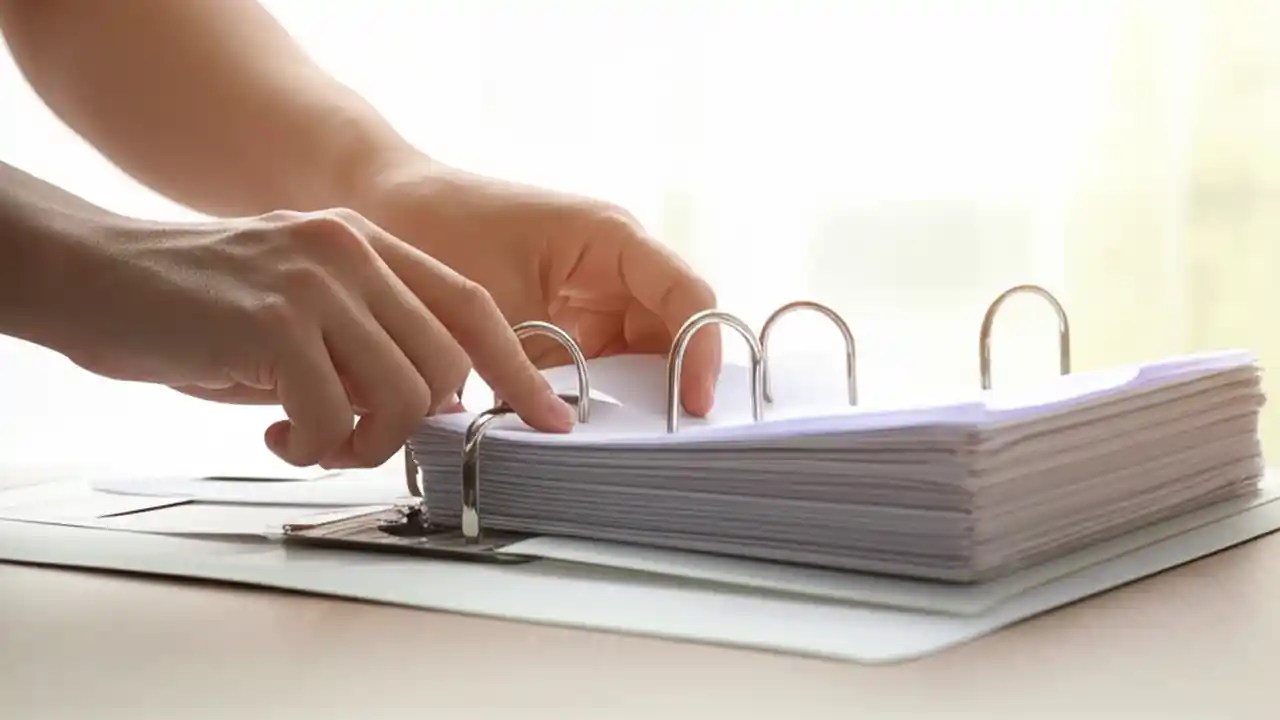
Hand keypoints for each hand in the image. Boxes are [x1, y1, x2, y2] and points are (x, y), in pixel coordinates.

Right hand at [58, 210, 578, 467]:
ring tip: (307, 438)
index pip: (471, 308)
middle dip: (412, 426)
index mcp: (366, 243)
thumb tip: (430, 406)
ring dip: (359, 442)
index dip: (517, 371)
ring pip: (399, 394)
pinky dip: (309, 448)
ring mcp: (314, 281)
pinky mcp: (273, 321)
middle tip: (356, 441)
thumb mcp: (300, 306)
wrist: (89, 273)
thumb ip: (365, 340)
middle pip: (442, 364)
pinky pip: (331, 417)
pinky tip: (272, 435)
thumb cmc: (196, 303)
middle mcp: (350, 252)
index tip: (549, 420)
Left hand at [355, 160, 722, 415]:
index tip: (694, 406)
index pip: (686, 295)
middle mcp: (613, 263)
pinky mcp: (568, 318)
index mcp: (610, 238)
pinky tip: (581, 425)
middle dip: (671, 383)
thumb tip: (565, 430)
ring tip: (619, 439)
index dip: (701, 351)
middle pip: (672, 330)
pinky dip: (598, 394)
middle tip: (660, 441)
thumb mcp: (491, 303)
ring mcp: (593, 292)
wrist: (386, 205)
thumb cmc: (437, 227)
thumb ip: (537, 365)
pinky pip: (602, 361)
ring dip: (634, 394)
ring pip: (641, 354)